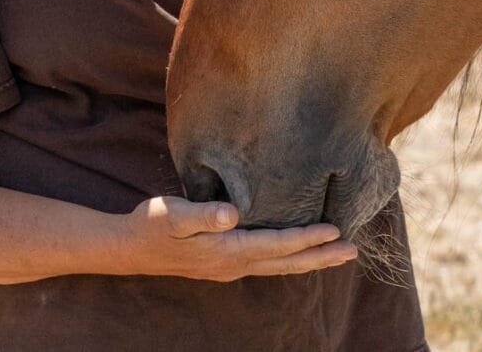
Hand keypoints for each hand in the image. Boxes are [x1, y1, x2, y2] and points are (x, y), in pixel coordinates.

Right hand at [121, 196, 356, 281]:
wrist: (129, 248)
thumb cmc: (151, 224)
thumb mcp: (173, 213)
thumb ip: (204, 213)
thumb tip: (232, 214)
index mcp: (227, 250)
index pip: (277, 245)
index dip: (306, 238)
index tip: (335, 230)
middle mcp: (233, 264)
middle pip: (286, 263)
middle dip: (320, 256)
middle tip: (353, 251)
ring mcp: (229, 267)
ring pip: (279, 266)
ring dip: (309, 260)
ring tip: (336, 253)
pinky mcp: (224, 263)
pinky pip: (267, 263)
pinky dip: (289, 258)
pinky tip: (296, 253)